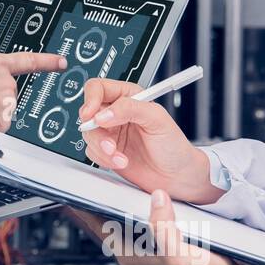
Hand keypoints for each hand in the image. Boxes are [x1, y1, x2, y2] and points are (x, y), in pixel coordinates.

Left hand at [66, 192, 251, 264]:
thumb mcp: (177, 247)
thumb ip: (162, 223)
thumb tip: (156, 199)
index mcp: (134, 260)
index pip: (103, 231)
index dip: (87, 214)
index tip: (73, 200)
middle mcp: (139, 264)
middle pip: (113, 233)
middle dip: (102, 216)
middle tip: (93, 197)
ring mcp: (152, 264)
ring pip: (129, 237)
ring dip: (123, 221)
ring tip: (117, 203)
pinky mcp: (165, 262)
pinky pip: (146, 240)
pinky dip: (142, 227)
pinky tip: (149, 217)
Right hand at [77, 78, 219, 204]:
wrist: (176, 176)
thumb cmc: (173, 145)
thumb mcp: (157, 119)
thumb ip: (130, 109)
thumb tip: (104, 113)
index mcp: (129, 97)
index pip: (98, 88)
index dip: (91, 99)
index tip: (91, 115)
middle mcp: (116, 113)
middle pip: (88, 113)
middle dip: (96, 131)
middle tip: (109, 143)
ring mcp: (110, 132)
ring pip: (88, 134)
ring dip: (102, 148)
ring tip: (119, 155)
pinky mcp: (106, 151)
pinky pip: (92, 151)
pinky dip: (104, 159)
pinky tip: (121, 161)